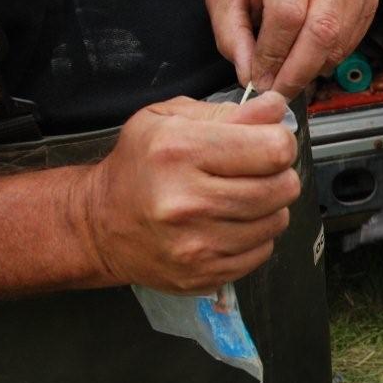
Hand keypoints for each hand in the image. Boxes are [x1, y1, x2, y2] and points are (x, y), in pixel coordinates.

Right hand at [82, 94, 300, 293]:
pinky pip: (263, 250)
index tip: (267, 143)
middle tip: (256, 172)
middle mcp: (188, 201)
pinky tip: (228, 224)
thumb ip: (229, 113)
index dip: (280, 142)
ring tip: (237, 197)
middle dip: (279, 175)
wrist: (99, 224)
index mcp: (180, 151)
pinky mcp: (206, 273)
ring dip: (269, 207)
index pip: (274, 149)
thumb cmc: (139, 166)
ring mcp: (197, 244)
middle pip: (283, 187)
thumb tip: (275, 109)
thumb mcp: (170, 119)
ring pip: (278, 220)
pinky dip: (255, 236)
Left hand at [205, 0, 377, 98]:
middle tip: (281, 90)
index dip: (274, 54)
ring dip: (313, 69)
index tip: (262, 79)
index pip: (287, 12)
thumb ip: (232, 37)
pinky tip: (310, 58)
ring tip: (292, 74)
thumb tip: (252, 77)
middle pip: (321, 30)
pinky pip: (351, 44)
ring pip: (339, 42)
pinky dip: (329, 61)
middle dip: (298, 71)